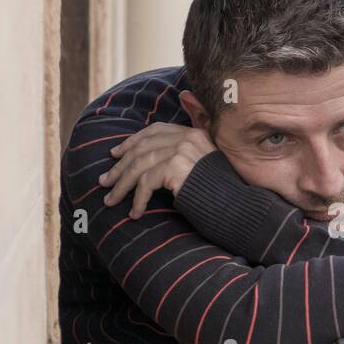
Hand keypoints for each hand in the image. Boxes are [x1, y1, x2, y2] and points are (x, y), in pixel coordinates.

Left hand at [99, 122, 216, 217]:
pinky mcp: (177, 167)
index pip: (155, 131)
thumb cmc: (222, 193)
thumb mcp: (203, 168)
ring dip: (122, 186)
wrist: (239, 206)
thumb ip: (185, 157)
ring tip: (111, 201)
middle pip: (143, 148)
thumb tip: (155, 161)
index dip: (131, 142)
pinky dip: (137, 199)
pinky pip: (147, 182)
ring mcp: (183, 151)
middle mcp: (188, 137)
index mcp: (193, 133)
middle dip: (120, 167)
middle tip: (104, 182)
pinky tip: (135, 213)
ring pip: (140, 165)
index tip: (115, 155)